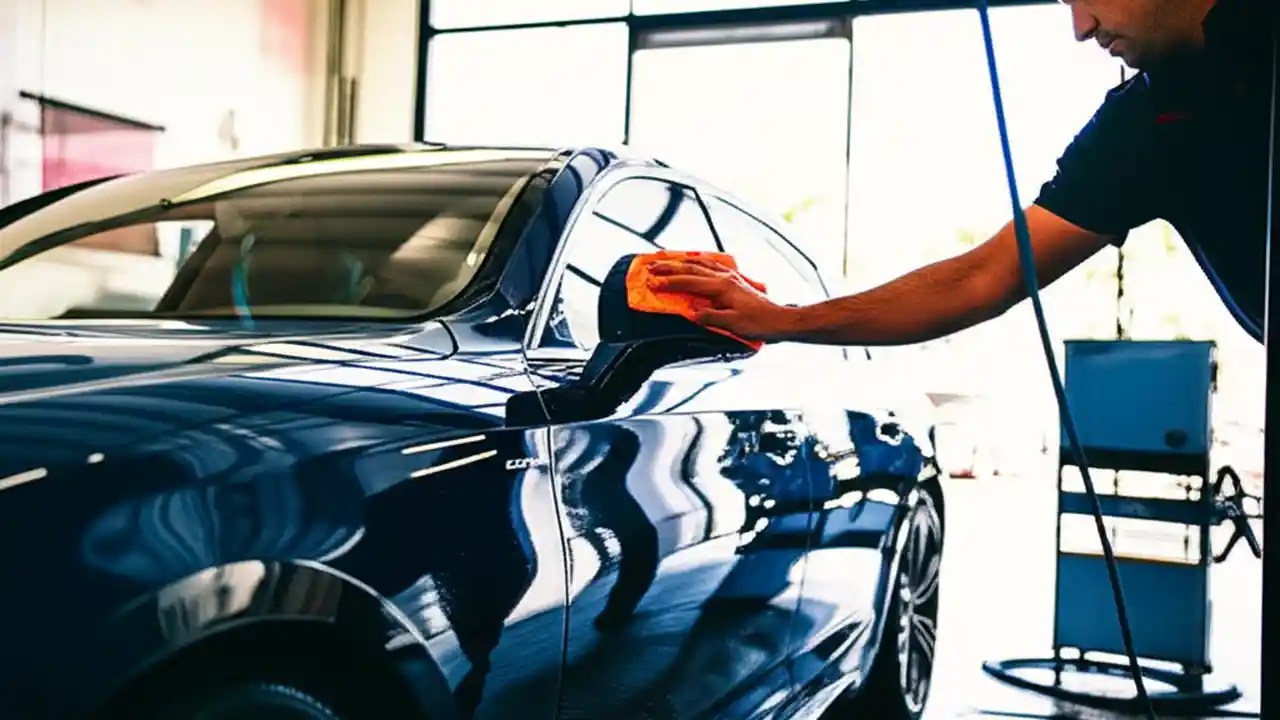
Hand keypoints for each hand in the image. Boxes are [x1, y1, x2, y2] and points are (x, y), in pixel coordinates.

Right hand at [646, 257, 795, 340]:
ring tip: (667, 259)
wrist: (778, 320)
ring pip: (701, 262)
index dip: (670, 282)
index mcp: (722, 287)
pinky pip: (712, 264)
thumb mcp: (732, 323)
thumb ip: (711, 317)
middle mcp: (725, 278)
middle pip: (692, 268)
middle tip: (651, 266)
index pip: (690, 282)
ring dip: (682, 261)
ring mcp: (730, 277)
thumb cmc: (758, 323)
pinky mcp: (734, 279)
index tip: (653, 283)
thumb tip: (693, 313)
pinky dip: (698, 260)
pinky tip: (694, 260)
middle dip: (669, 267)